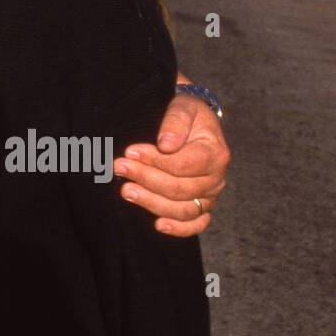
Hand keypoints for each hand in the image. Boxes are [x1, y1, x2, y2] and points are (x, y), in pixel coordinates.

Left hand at [113, 73, 229, 236]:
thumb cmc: (188, 114)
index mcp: (215, 154)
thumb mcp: (183, 107)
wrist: (195, 123)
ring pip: (183, 209)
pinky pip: (195, 224)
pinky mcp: (202, 207)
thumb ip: (175, 123)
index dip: (155, 160)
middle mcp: (216, 178)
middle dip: (146, 179)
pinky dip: (179, 228)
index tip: (130, 151)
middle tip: (119, 168)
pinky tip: (158, 225)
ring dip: (152, 202)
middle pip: (180, 188)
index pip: (183, 164)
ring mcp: (210, 196)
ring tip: (126, 191)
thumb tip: (166, 144)